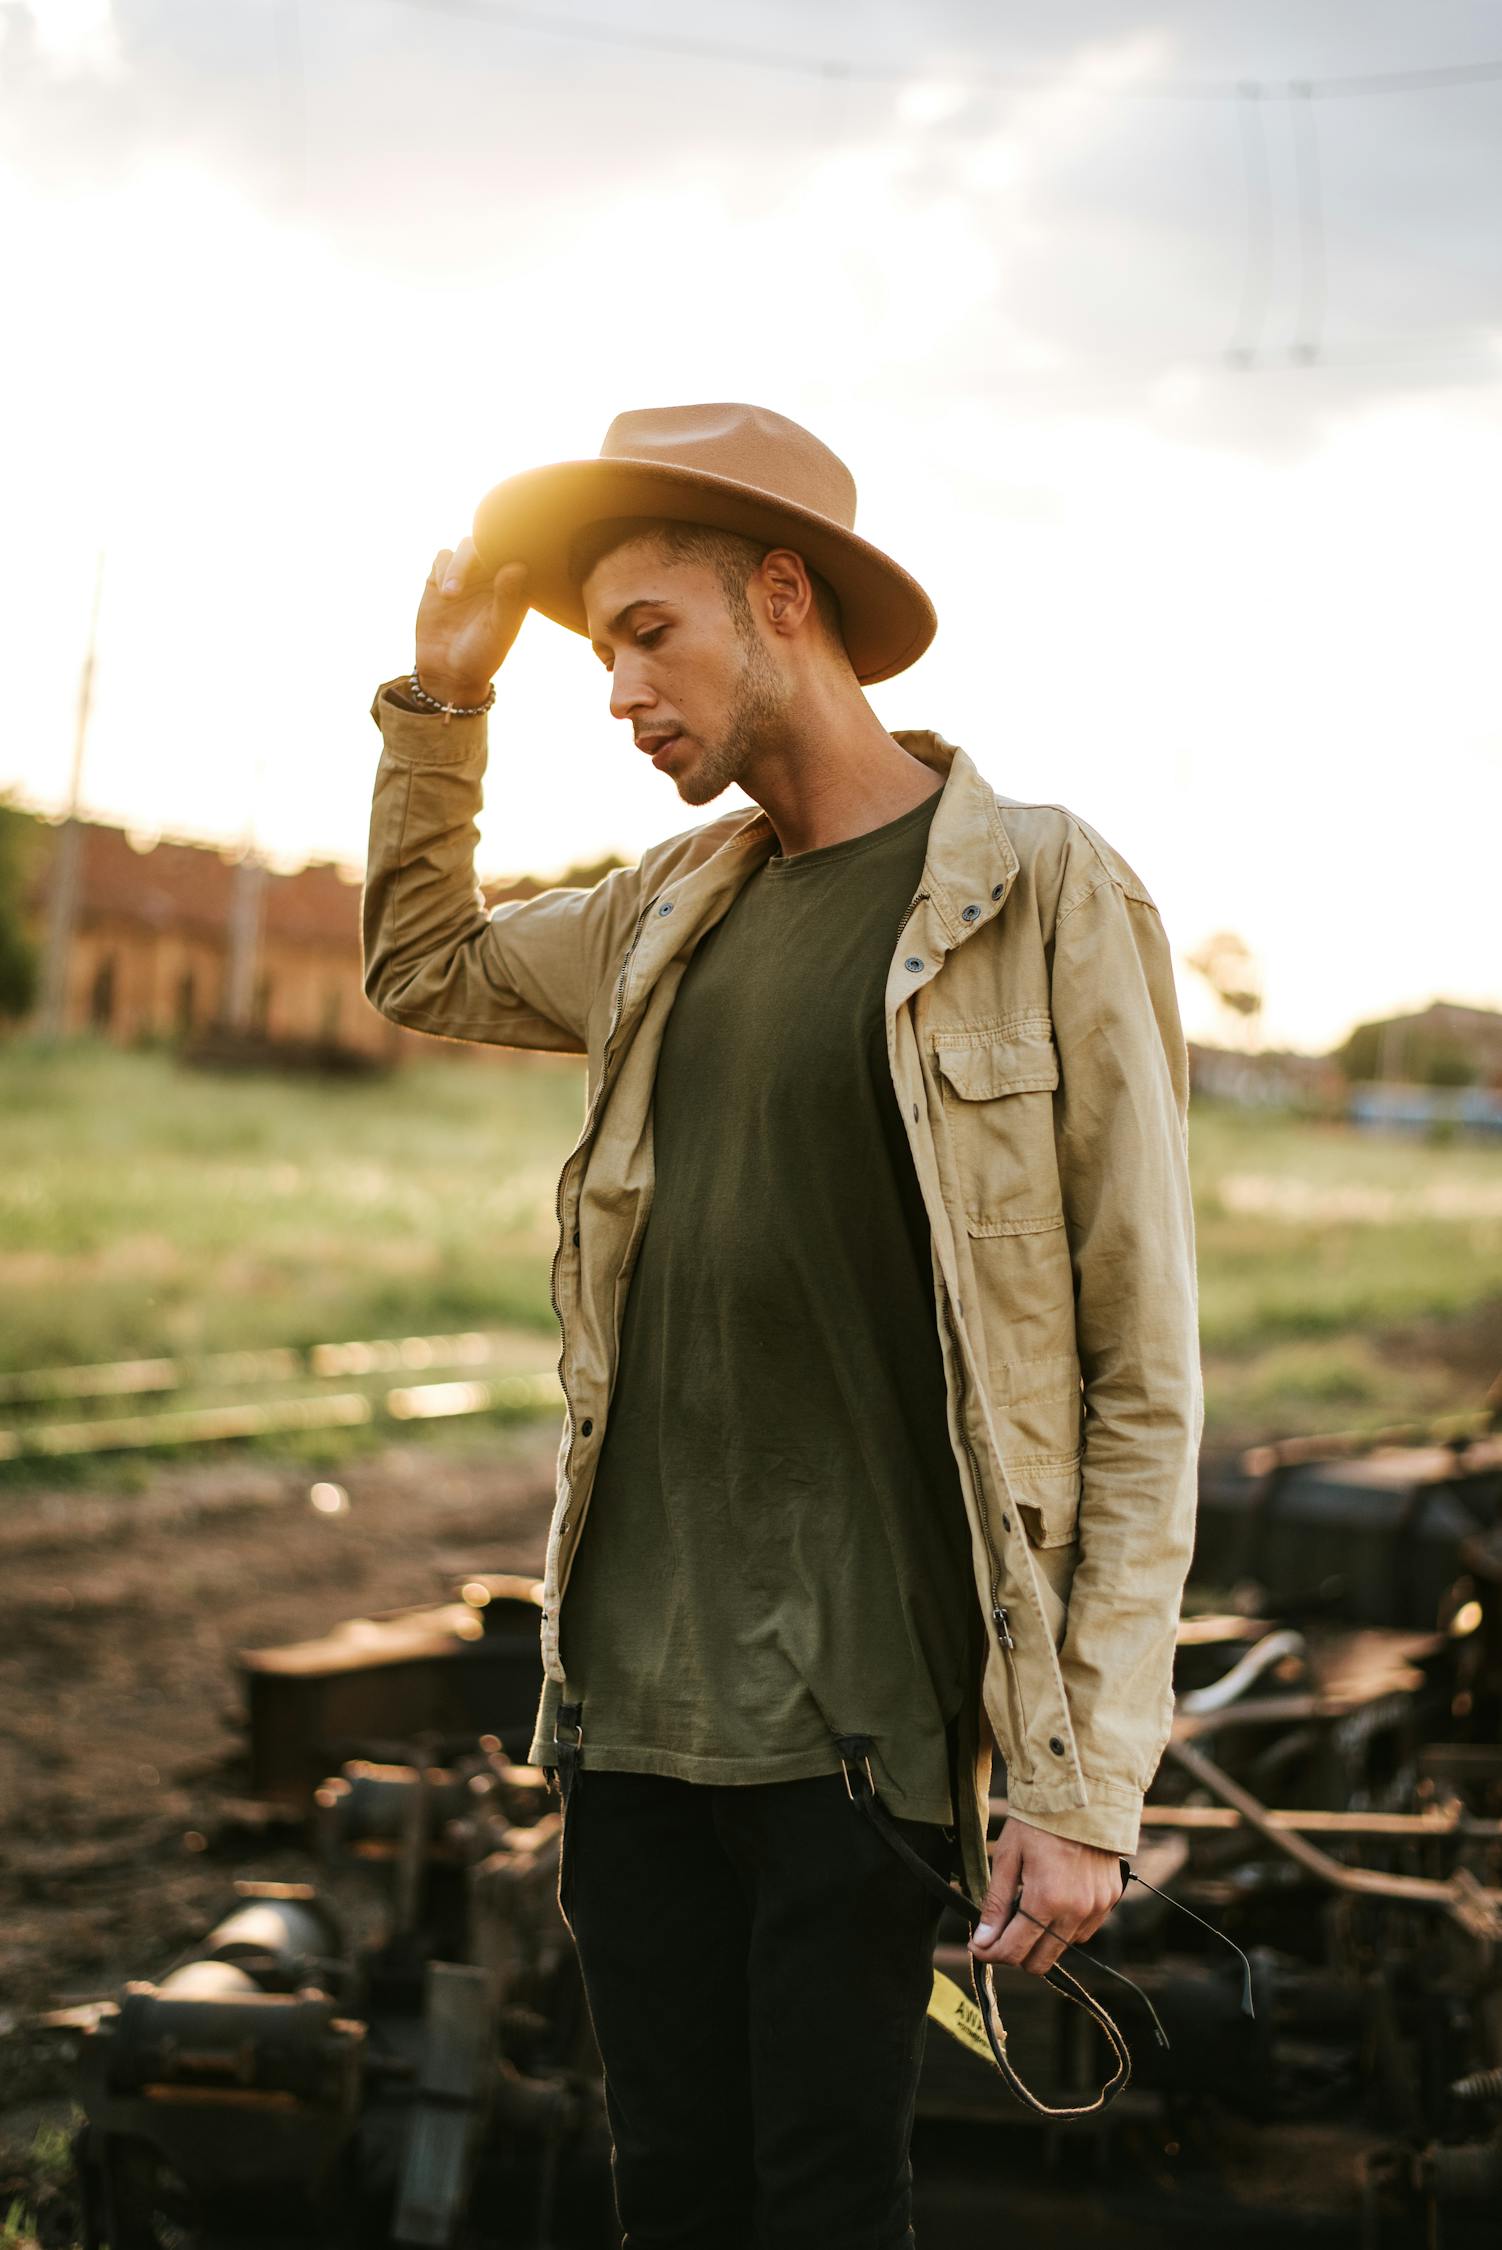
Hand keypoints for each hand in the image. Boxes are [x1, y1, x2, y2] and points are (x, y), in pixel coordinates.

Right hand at [415, 542, 529, 705]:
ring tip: (451, 595)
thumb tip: (517, 565)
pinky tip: (443, 593)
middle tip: (474, 571)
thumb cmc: (482, 656)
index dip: (514, 545)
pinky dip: (443, 568)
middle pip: (490, 542)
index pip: (519, 552)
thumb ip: (508, 598)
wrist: (448, 672)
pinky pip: (442, 557)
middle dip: (480, 552)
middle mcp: (491, 576)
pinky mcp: (441, 578)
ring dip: (458, 565)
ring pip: (465, 547)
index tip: (507, 556)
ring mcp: (466, 576)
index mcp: (514, 586)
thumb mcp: (499, 631)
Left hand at [969, 1815, 1123, 1976]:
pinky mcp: (1109, 1900)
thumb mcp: (1008, 1857)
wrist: (1082, 1796)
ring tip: (1028, 1908)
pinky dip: (1065, 1927)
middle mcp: (1076, 1910)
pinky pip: (1083, 1932)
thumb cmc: (1039, 1822)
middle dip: (1015, 1952)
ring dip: (1042, 1940)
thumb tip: (983, 1940)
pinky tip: (1053, 1902)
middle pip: (1040, 1961)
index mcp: (1047, 1898)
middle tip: (1001, 1930)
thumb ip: (996, 1904)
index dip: (991, 1953)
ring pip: (1062, 1948)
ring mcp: (1097, 1907)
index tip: (978, 1946)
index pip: (1015, 1949)